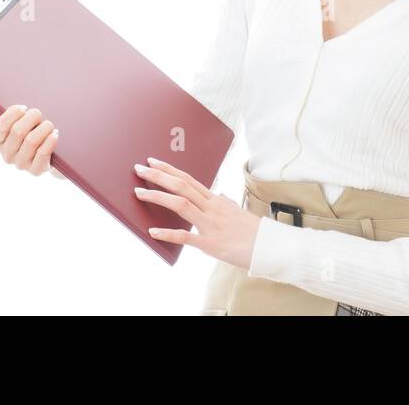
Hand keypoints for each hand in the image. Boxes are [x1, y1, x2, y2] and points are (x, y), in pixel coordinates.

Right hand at [0, 99, 65, 179]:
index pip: (0, 126)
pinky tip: (54, 134)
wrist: (51, 150)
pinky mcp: (36, 170)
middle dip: (32, 117)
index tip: (23, 107)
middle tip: (38, 114)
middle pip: (18, 131)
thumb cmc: (28, 129)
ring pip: (31, 141)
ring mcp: (21, 164)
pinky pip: (43, 153)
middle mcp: (6, 155)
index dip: (14, 113)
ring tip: (48, 124)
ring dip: (44, 128)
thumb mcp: (11, 117)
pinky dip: (50, 140)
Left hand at [133, 156, 261, 269]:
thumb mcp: (238, 211)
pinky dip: (168, 233)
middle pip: (181, 185)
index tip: (153, 162)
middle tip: (138, 169)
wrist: (270, 247)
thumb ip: (226, 202)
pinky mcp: (211, 243)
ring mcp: (210, 224)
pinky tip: (153, 231)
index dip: (169, 169)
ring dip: (158, 196)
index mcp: (215, 200)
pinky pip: (186, 236)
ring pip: (181, 204)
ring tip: (139, 193)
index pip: (188, 178)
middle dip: (158, 176)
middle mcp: (211, 207)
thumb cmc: (254, 231)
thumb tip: (220, 196)